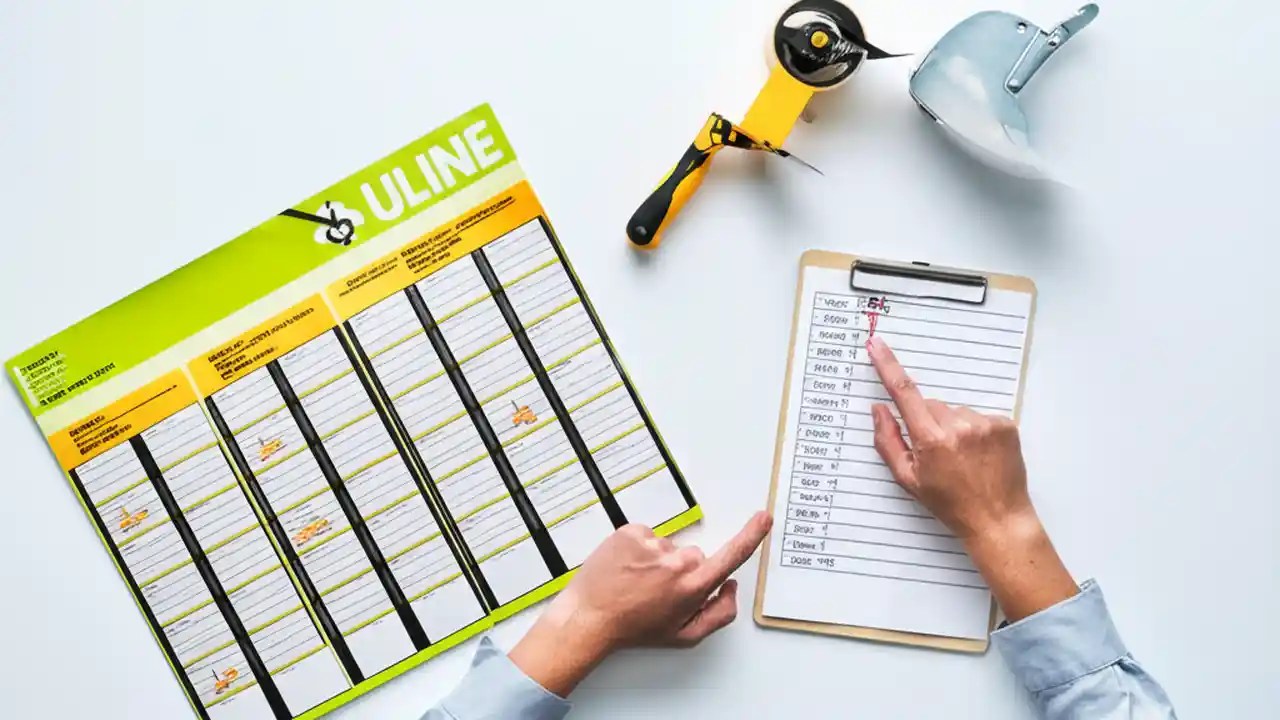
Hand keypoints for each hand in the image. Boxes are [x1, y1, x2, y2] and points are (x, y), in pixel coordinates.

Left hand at [509, 512, 772, 695]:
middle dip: (683, 572)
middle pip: (695, 557)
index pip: (731, 556)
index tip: (764, 518)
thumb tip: (730, 585)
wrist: (589, 617)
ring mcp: (652, 545)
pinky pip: (647, 537)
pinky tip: (626, 569)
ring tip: (636, 583)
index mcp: (692, 588)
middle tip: (657, 593)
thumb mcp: (684, 637)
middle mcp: (675, 562)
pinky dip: (639, 551)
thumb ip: (720, 614)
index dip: (751, 536)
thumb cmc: (636, 629)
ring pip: (668, 548)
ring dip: (657, 562)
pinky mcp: (630, 532)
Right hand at [865, 335, 1032, 542]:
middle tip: (937, 454)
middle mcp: (959, 426)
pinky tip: (978, 454)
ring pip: (954, 411)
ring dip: (952, 426)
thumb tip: (879, 409)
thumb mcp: (909, 480)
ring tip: (962, 458)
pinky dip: (974, 430)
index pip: (904, 393)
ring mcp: (984, 423)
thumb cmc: (951, 504)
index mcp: (931, 440)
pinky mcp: (1004, 424)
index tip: (877, 345)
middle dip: (927, 422)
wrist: (998, 519)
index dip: (887, 366)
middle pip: (930, 405)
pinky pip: (978, 416)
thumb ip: (888, 441)